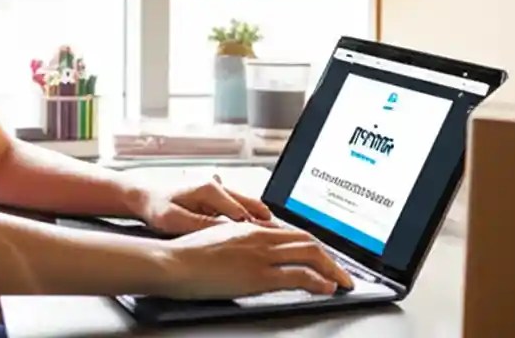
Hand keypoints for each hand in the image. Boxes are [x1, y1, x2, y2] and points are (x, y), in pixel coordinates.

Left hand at [134, 175, 274, 235]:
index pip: (242, 212)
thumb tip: (226, 233)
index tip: (269, 245)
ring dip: (262, 221)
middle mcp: (218, 186)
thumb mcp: (174, 220)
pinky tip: (260, 233)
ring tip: (277, 239)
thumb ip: (201, 225)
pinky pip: (242, 207)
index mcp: (210, 189)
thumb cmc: (156, 207)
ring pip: (250, 205)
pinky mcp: (218, 197)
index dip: (256, 230)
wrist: (143, 196)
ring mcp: (219, 190)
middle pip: (252, 205)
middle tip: (283, 242)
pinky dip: (253, 219)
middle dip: (267, 224)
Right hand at [159, 221, 354, 298]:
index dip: (312, 245)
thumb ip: (238, 240)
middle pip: (307, 241)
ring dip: (332, 269)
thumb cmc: (186, 255)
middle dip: (330, 257)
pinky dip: (319, 281)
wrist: (172, 263)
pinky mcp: (259, 275)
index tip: (322, 257)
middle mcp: (259, 236)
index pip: (291, 232)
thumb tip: (250, 249)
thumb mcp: (216, 238)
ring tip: (342, 282)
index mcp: (249, 228)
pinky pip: (299, 276)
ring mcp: (260, 255)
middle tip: (341, 271)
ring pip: (310, 254)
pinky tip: (327, 288)